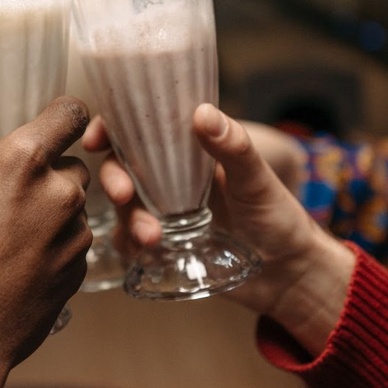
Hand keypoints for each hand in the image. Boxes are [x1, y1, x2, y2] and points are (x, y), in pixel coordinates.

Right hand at [0, 97, 92, 387]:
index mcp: (20, 163)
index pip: (70, 114)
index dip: (63, 114)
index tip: (51, 121)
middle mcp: (58, 193)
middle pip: (71, 164)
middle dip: (47, 172)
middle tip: (9, 192)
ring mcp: (74, 235)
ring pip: (72, 206)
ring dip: (50, 210)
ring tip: (8, 233)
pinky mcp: (78, 269)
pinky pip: (72, 242)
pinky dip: (53, 244)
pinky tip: (17, 262)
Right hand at [87, 105, 353, 353]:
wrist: (289, 275)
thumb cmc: (280, 218)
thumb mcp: (258, 181)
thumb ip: (234, 147)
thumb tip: (203, 112)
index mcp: (190, 151)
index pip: (140, 129)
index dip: (111, 128)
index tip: (97, 138)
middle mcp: (171, 178)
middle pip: (123, 168)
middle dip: (114, 179)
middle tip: (122, 195)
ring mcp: (165, 212)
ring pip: (126, 207)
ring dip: (128, 219)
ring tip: (151, 238)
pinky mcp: (164, 245)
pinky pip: (132, 242)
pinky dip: (131, 246)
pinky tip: (146, 253)